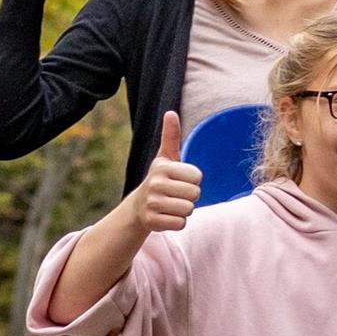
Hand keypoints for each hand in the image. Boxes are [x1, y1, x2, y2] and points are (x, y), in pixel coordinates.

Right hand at [128, 114, 204, 236]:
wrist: (139, 207)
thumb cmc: (160, 179)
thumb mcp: (166, 158)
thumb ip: (171, 136)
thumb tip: (170, 112)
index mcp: (162, 167)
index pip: (197, 176)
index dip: (192, 180)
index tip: (179, 180)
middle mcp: (155, 184)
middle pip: (195, 194)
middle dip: (190, 196)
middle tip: (175, 194)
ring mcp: (152, 204)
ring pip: (189, 210)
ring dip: (184, 210)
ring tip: (171, 204)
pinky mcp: (152, 222)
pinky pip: (181, 224)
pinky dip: (177, 222)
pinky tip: (166, 216)